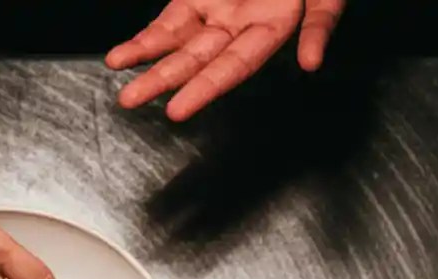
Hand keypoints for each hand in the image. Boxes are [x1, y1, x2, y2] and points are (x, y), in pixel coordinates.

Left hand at [108, 0, 345, 120]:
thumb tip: (311, 64)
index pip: (233, 66)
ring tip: (116, 67)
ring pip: (176, 39)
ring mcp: (217, 7)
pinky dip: (149, 37)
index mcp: (273, 26)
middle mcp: (239, 23)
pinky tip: (125, 54)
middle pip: (196, 59)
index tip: (176, 110)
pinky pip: (170, 19)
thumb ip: (321, 21)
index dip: (205, 88)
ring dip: (146, 55)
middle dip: (162, 79)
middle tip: (129, 100)